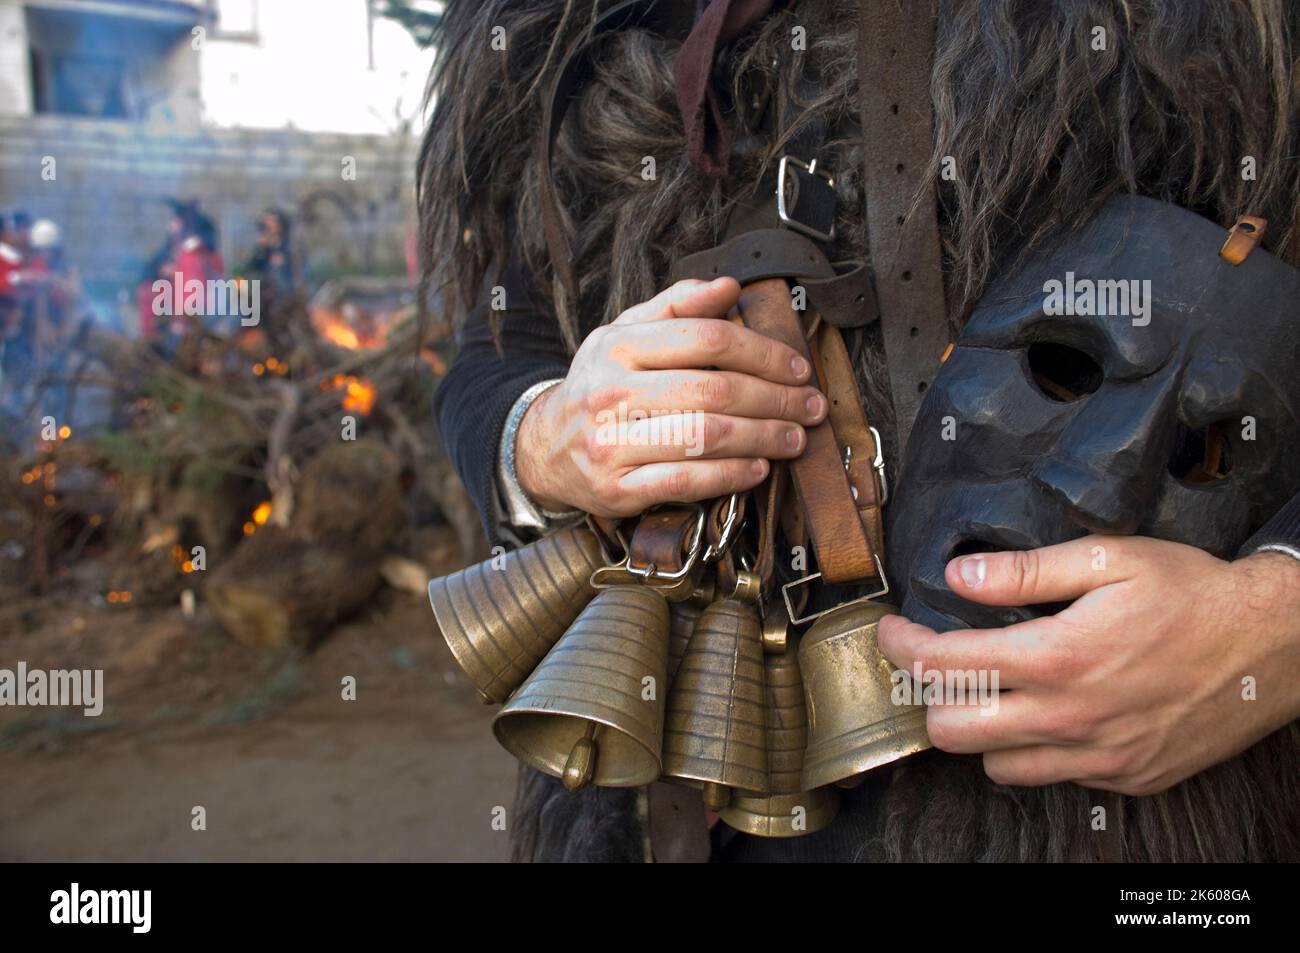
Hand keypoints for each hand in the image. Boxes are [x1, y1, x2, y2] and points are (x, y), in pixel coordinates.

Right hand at [515, 277, 826, 516]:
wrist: (543, 448)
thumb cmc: (599, 387)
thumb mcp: (624, 335)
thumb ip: (675, 306)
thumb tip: (729, 286)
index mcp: (618, 346)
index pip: (707, 338)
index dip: (762, 352)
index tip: (796, 367)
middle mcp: (612, 392)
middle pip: (714, 390)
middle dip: (775, 399)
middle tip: (809, 406)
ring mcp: (612, 443)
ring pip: (706, 436)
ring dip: (763, 438)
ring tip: (794, 438)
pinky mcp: (617, 489)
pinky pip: (687, 480)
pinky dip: (731, 474)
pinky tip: (758, 467)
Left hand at [878, 536, 1299, 795]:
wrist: (1273, 647)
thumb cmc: (1193, 594)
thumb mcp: (1109, 559)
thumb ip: (1025, 572)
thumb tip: (959, 577)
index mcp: (1057, 658)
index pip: (941, 665)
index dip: (901, 646)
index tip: (892, 630)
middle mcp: (1069, 718)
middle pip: (949, 730)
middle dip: (927, 695)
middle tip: (935, 662)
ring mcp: (1096, 757)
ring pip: (992, 765)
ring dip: (977, 727)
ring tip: (989, 688)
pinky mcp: (1123, 778)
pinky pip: (1048, 777)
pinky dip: (1029, 750)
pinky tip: (1044, 712)